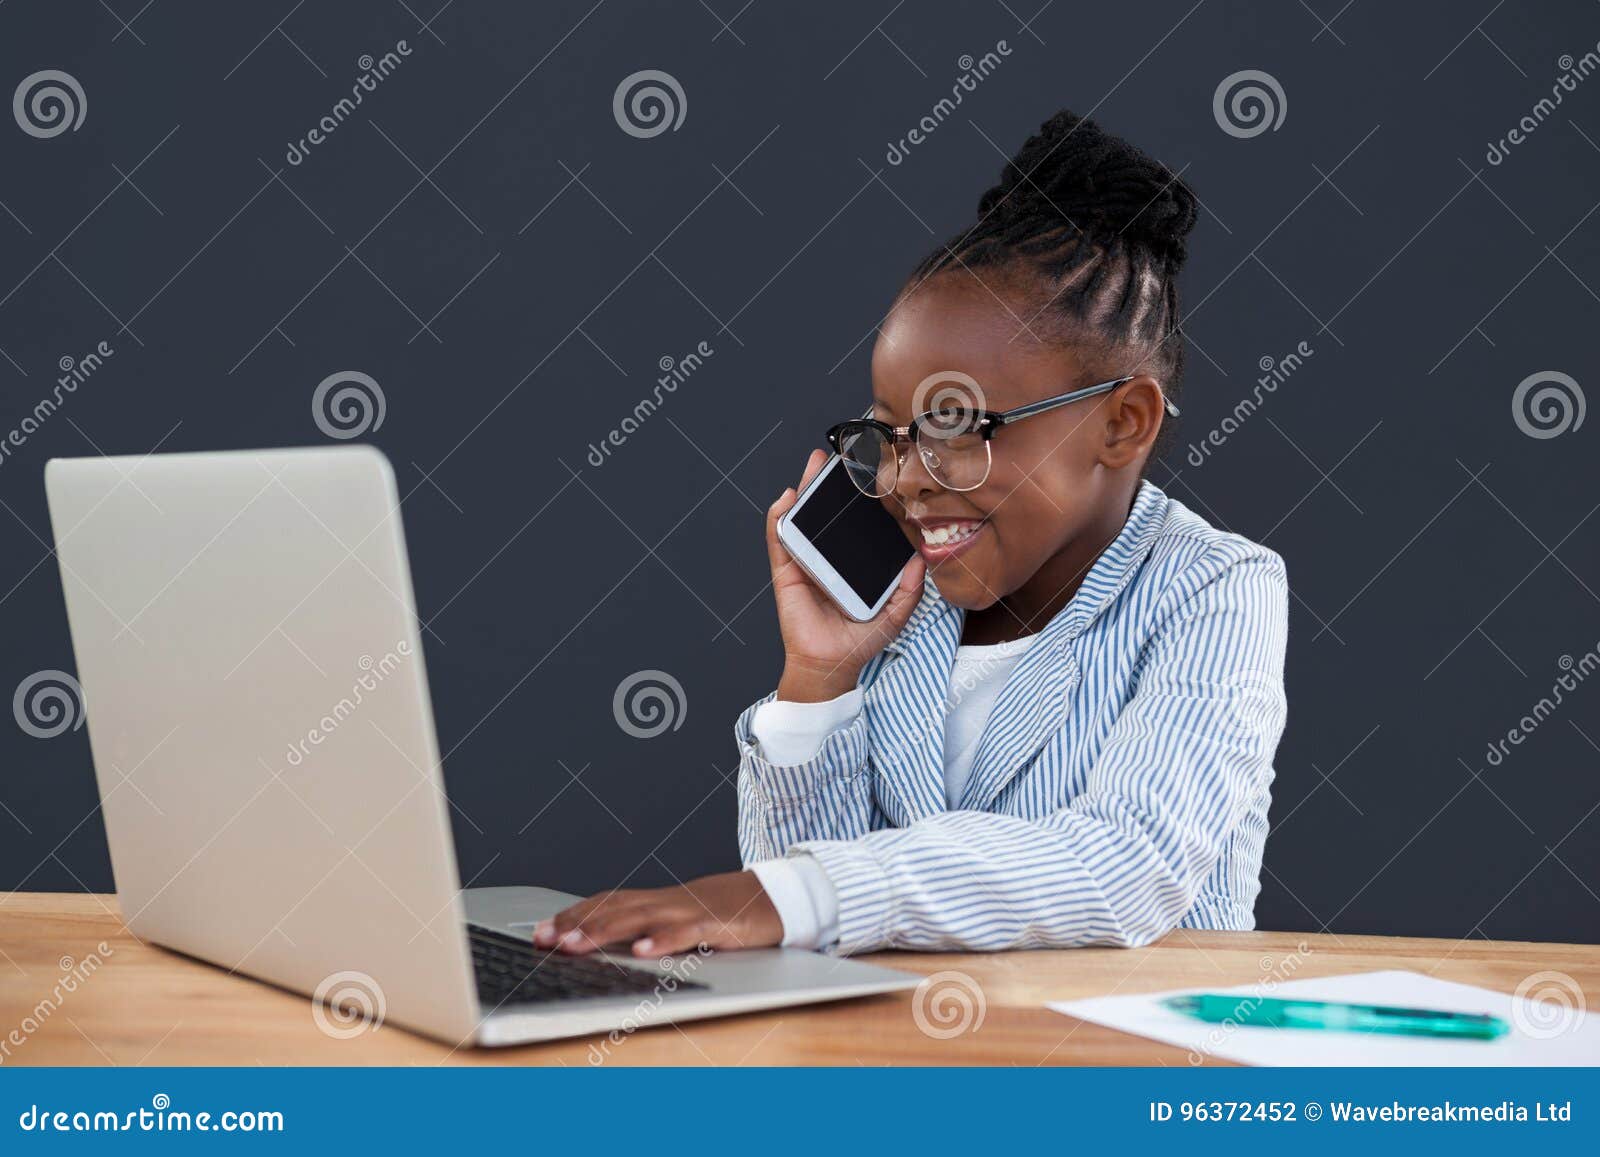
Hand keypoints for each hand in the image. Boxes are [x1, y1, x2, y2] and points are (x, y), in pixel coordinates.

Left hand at [533, 871, 782, 956]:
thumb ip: (642, 931)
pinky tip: (642, 952)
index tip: (540, 932)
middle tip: (544, 940)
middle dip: (574, 924)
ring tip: (574, 945)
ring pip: (638, 919)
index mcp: (652, 903)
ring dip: (603, 931)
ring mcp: (686, 911)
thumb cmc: (716, 914)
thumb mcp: (674, 922)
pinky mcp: (712, 924)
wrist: (768, 898)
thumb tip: (600, 948)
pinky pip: (683, 933)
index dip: (571, 915)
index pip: (603, 903)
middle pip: (611, 909)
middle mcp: (662, 903)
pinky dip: (662, 941)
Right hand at [767, 449, 925, 702]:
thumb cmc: (859, 640)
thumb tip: (921, 560)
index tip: (870, 472)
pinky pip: (779, 540)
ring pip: (802, 519)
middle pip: (826, 513)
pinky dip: (779, 519)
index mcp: (851, 562)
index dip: (858, 499)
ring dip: (804, 490)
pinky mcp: (786, 572)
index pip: (854, 524)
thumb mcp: (896, 612)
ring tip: (813, 466)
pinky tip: (785, 499)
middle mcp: (827, 557)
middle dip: (830, 483)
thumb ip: (911, 588)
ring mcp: (805, 562)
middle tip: (840, 456)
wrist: (832, 665)